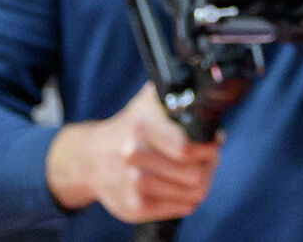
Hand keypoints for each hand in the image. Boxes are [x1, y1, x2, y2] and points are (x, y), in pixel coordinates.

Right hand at [44, 83, 220, 222]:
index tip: (212, 145)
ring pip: (191, 193)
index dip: (208, 149)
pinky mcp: (132, 208)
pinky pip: (178, 208)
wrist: (90, 157)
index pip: (187, 149)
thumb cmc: (130, 127)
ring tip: (197, 173)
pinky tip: (184, 189)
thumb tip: (212, 101)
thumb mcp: (149, 101)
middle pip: (194, 174)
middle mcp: (133, 158)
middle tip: (208, 160)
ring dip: (201, 183)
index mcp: (140, 127)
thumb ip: (178, 94)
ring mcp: (132, 185)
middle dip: (208, 166)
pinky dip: (187, 200)